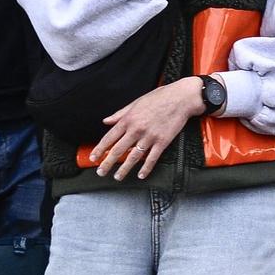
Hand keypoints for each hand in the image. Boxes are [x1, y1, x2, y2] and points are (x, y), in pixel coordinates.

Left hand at [90, 78, 205, 179]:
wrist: (181, 98)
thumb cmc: (159, 98)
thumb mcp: (135, 103)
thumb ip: (120, 114)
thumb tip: (107, 121)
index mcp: (128, 120)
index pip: (109, 138)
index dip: (100, 149)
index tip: (94, 158)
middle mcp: (136, 129)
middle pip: (118, 150)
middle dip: (108, 163)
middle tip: (101, 171)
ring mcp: (149, 136)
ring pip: (133, 156)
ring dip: (124, 168)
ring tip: (118, 176)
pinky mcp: (163, 141)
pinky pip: (152, 157)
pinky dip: (146, 168)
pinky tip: (141, 174)